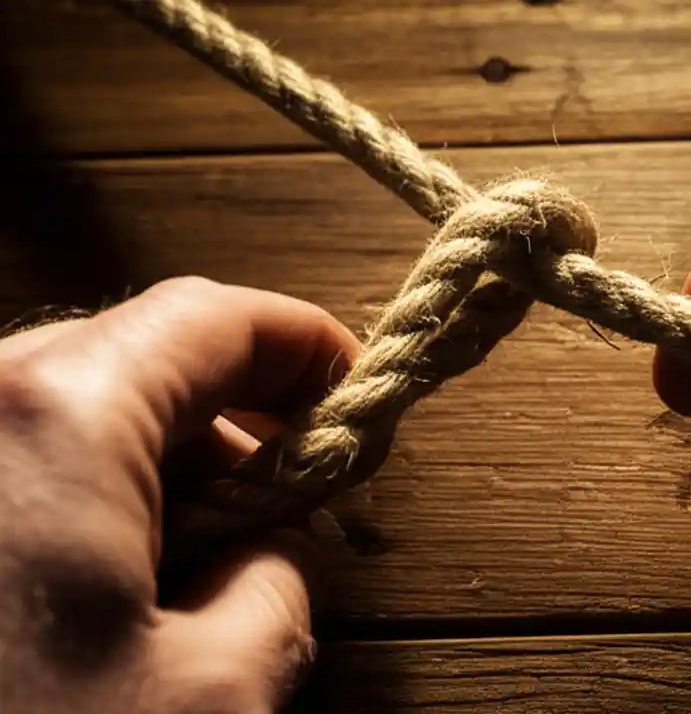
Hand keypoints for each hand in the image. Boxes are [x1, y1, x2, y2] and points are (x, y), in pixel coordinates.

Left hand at [0, 278, 358, 712]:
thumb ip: (276, 592)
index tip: (351, 388)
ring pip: (63, 418)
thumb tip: (267, 559)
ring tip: (200, 567)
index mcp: (52, 419)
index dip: (304, 345)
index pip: (213, 320)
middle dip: (233, 421)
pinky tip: (106, 595)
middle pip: (135, 359)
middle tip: (291, 498)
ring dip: (154, 471)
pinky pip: (7, 474)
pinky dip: (74, 508)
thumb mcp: (214, 700)